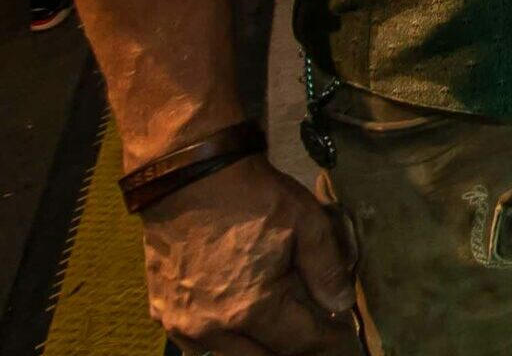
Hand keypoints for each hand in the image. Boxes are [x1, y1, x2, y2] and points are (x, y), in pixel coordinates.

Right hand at [141, 156, 360, 355]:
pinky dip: (224, 339)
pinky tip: (240, 320)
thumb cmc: (251, 197)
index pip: (300, 343)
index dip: (328, 340)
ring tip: (281, 324)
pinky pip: (199, 343)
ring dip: (259, 346)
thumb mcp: (307, 223)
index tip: (344, 334)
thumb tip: (341, 305)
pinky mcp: (162, 312)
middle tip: (315, 332)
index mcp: (251, 308)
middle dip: (294, 347)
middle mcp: (212, 328)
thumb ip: (327, 270)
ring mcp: (183, 324)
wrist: (190, 176)